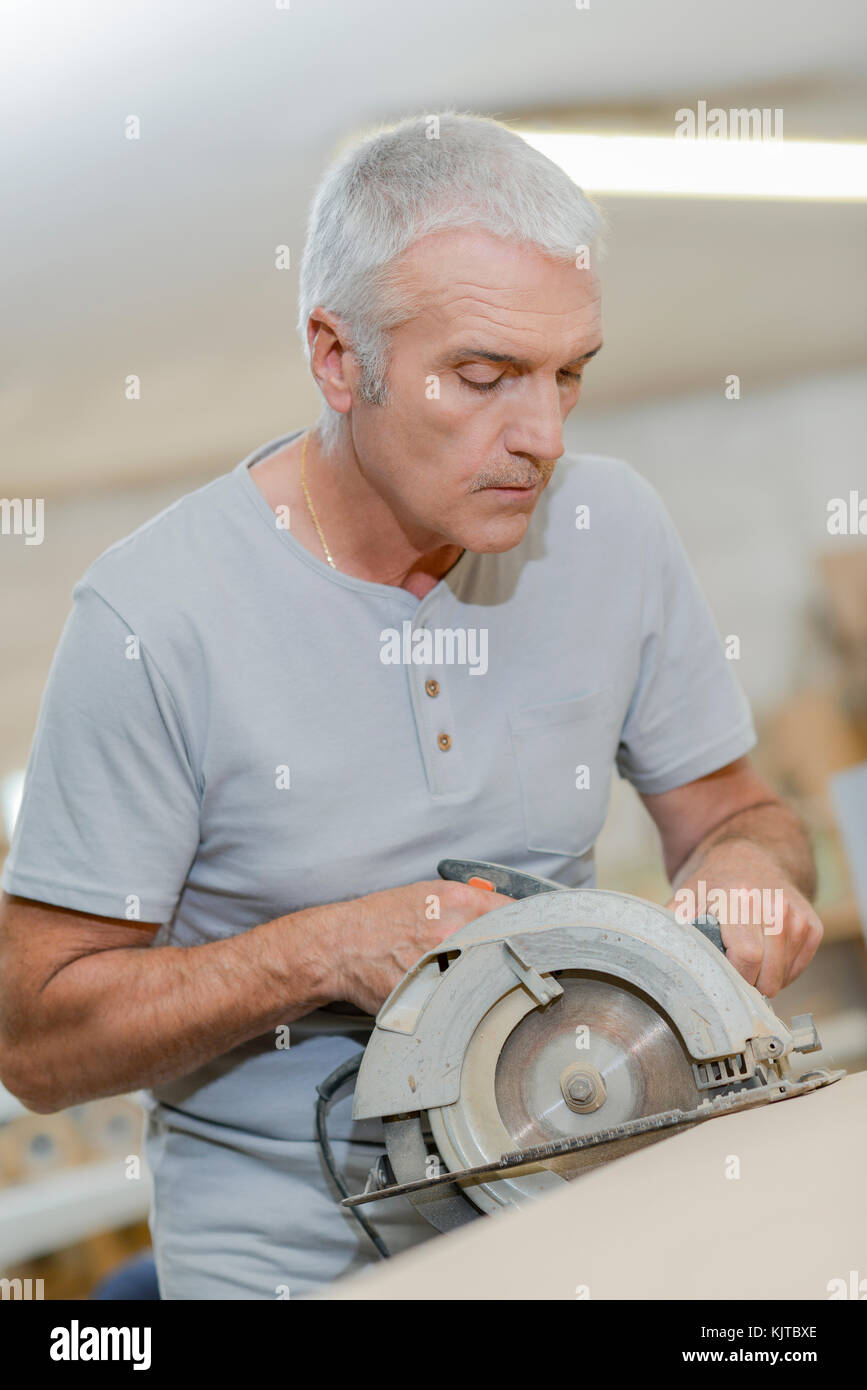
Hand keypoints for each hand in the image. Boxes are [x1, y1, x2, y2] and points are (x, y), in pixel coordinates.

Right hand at [329, 879, 513, 1014]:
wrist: (341, 946)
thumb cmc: (381, 919)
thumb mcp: (427, 893)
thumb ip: (469, 900)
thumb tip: (505, 911)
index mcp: (458, 901)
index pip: (516, 913)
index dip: (528, 928)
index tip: (534, 938)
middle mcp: (455, 930)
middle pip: (508, 948)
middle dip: (511, 956)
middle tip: (512, 964)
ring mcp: (444, 965)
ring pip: (488, 977)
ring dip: (488, 980)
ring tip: (471, 979)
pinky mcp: (432, 995)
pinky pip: (461, 1000)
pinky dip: (461, 999)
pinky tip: (449, 994)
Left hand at [666, 842, 823, 996]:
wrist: (751, 856)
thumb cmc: (713, 885)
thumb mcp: (686, 898)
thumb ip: (670, 927)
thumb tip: (654, 959)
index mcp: (738, 898)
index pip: (747, 957)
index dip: (734, 978)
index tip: (719, 979)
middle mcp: (773, 904)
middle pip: (768, 974)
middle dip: (748, 985)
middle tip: (730, 975)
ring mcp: (796, 914)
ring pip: (784, 974)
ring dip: (765, 980)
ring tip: (745, 963)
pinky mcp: (812, 924)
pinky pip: (799, 968)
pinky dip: (782, 972)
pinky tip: (765, 956)